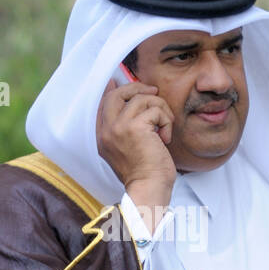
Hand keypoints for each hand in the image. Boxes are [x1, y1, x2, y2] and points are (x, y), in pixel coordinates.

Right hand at [96, 79, 175, 212]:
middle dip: (138, 88)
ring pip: (142, 99)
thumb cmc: (144, 172)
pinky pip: (155, 110)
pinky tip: (166, 137)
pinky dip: (166, 121)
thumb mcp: (128, 148)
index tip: (119, 81)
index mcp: (102, 136)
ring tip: (164, 128)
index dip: (114, 89)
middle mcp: (107, 130)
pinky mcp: (135, 127)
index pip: (104, 103)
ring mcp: (118, 127)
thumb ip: (126, 127)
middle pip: (118, 93)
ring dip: (160, 110)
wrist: (148, 188)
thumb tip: (134, 104)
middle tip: (154, 94)